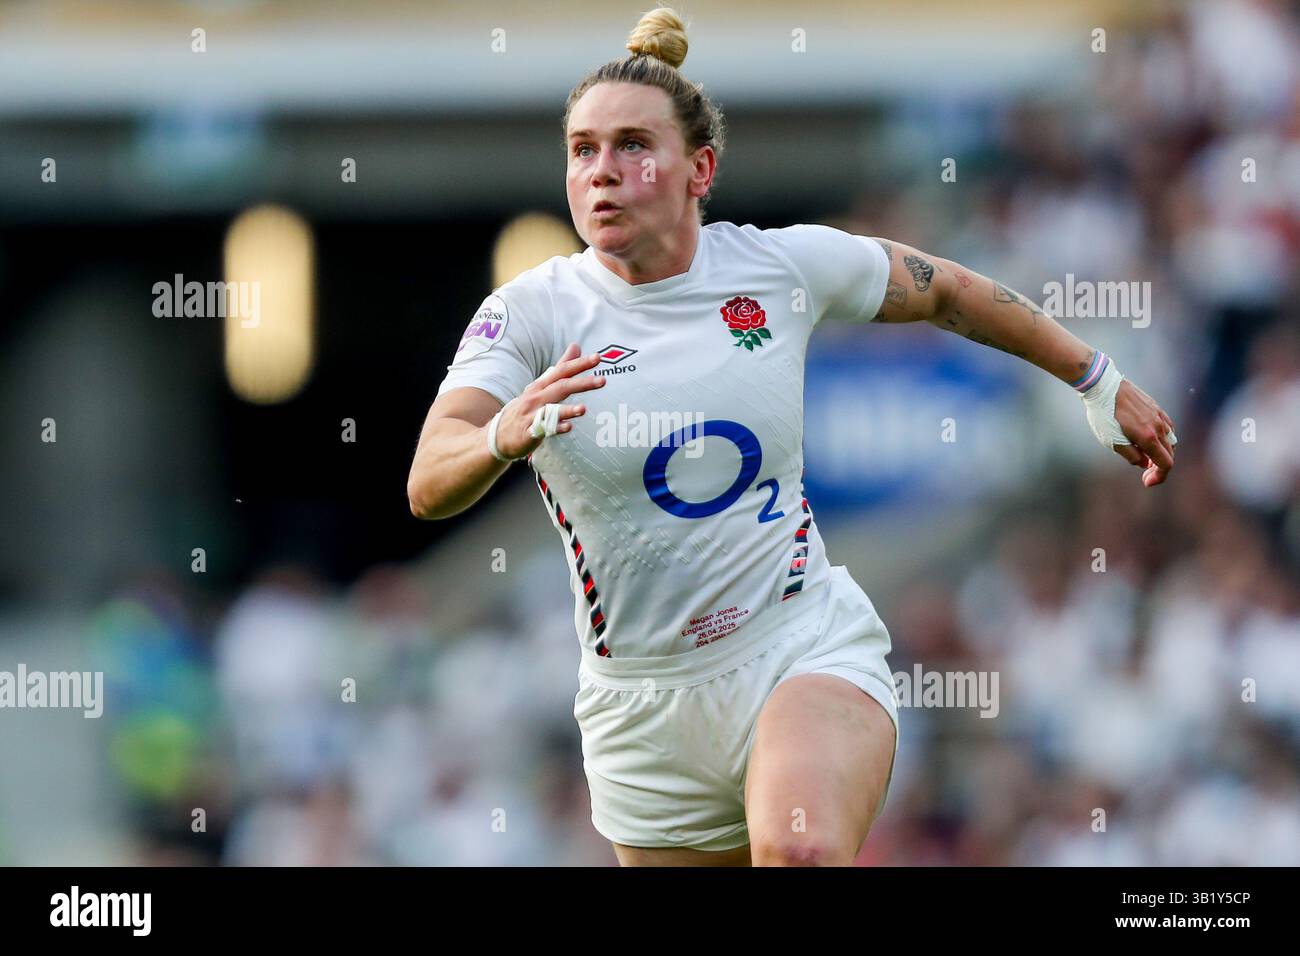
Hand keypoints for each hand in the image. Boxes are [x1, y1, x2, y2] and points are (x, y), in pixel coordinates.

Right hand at [492, 343, 606, 458]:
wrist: (497, 435)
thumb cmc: (525, 409)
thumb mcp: (540, 386)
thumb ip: (560, 367)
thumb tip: (576, 346)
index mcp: (541, 386)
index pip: (561, 371)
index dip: (579, 364)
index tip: (597, 358)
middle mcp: (536, 398)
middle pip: (560, 388)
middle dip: (581, 383)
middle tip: (602, 380)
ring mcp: (531, 415)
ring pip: (551, 410)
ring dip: (567, 409)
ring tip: (583, 409)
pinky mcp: (529, 433)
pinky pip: (543, 430)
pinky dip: (556, 428)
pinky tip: (568, 428)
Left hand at [1111, 379, 1176, 486]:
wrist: (1104, 386)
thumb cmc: (1104, 415)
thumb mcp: (1112, 441)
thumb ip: (1131, 456)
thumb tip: (1145, 463)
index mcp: (1149, 437)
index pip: (1166, 463)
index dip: (1159, 476)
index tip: (1147, 482)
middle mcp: (1159, 427)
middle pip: (1170, 454)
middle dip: (1159, 467)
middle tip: (1145, 474)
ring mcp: (1160, 416)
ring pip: (1170, 441)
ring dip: (1162, 453)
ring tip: (1146, 457)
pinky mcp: (1157, 408)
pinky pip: (1167, 428)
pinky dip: (1162, 439)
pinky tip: (1150, 440)